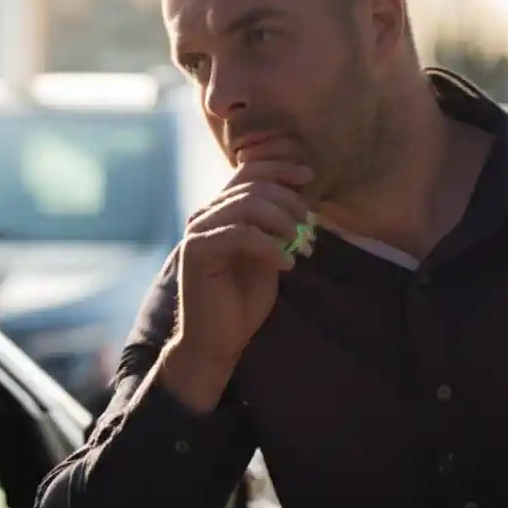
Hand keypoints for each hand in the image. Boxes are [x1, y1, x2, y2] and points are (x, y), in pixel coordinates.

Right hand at [177, 161, 314, 363]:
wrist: (219, 339)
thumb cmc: (243, 299)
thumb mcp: (268, 253)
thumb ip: (275, 225)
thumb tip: (301, 196)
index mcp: (220, 211)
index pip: (248, 171)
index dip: (279, 167)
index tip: (309, 177)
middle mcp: (205, 214)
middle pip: (252, 186)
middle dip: (289, 202)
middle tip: (310, 227)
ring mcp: (198, 231)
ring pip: (247, 204)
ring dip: (283, 221)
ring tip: (301, 244)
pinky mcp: (197, 251)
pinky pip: (241, 234)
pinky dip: (270, 246)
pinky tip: (287, 264)